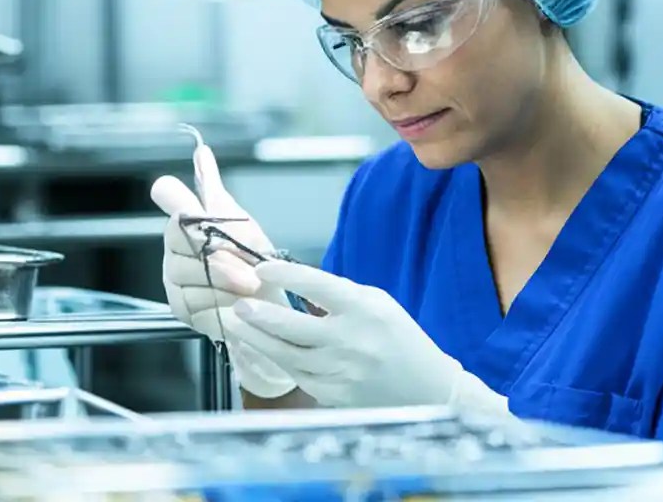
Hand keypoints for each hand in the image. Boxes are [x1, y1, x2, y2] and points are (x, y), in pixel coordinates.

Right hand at [150, 144, 295, 397]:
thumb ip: (214, 190)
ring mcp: (175, 282)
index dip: (184, 209)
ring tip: (250, 287)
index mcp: (185, 227)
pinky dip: (224, 305)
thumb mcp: (241, 223)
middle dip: (220, 259)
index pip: (171, 208)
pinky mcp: (183, 310)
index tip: (201, 218)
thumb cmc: (255, 261)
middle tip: (250, 271)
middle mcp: (174, 253)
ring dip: (227, 283)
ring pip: (190, 277)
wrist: (270, 305)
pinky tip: (238, 305)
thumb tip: (201, 151)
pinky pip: (198, 304)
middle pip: (181, 245)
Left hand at [223, 261, 509, 414]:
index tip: (261, 268)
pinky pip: (296, 374)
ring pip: (286, 354)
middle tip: (238, 303)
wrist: (426, 390)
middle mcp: (351, 341)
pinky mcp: (333, 395)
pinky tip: (261, 348)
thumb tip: (294, 287)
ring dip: (256, 339)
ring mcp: (341, 372)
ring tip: (236, 324)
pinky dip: (275, 359)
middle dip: (260, 314)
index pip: (317, 285)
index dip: (286, 275)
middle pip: (293, 326)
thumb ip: (338, 295)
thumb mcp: (378, 304)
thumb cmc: (399, 338)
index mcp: (365, 309)